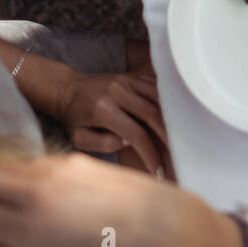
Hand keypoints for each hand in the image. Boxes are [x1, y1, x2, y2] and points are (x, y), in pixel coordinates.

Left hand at [54, 69, 169, 175]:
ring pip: (158, 98)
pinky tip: (174, 114)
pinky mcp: (132, 76)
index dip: (150, 153)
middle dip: (168, 136)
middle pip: (153, 114)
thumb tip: (130, 141)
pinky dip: (166, 101)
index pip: (136, 134)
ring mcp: (126, 81)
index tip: (159, 170)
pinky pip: (155, 87)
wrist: (66, 88)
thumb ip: (104, 143)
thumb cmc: (73, 117)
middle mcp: (118, 92)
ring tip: (180, 135)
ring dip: (171, 117)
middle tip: (179, 154)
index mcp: (103, 109)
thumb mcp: (79, 138)